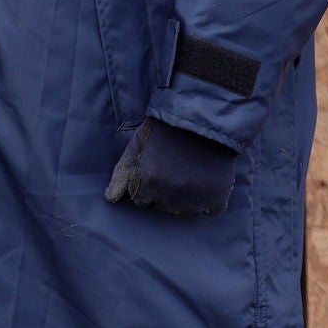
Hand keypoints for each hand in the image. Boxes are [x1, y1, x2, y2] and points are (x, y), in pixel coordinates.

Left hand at [105, 118, 238, 217]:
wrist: (203, 114)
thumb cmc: (164, 130)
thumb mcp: (137, 147)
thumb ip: (122, 174)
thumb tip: (110, 199)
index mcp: (148, 181)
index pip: (142, 202)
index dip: (149, 185)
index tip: (158, 169)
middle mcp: (170, 194)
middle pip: (163, 208)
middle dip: (166, 193)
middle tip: (175, 169)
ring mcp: (195, 198)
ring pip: (185, 212)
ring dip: (186, 198)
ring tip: (191, 173)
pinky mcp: (217, 198)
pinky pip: (211, 211)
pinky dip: (210, 199)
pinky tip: (207, 180)